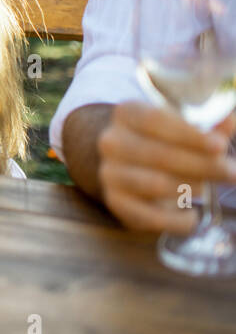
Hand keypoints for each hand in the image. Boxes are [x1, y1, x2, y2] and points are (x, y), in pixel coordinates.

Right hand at [97, 102, 235, 232]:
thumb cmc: (166, 141)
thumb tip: (228, 124)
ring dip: (189, 189)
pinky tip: (192, 215)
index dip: (189, 135)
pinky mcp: (115, 201)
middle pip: (157, 154)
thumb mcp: (186, 126)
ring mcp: (110, 172)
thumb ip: (209, 124)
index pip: (155, 120)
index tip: (220, 146)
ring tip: (205, 189)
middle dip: (201, 165)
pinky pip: (149, 216)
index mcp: (127, 113)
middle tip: (230, 173)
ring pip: (154, 184)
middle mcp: (111, 141)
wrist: (132, 166)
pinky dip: (176, 220)